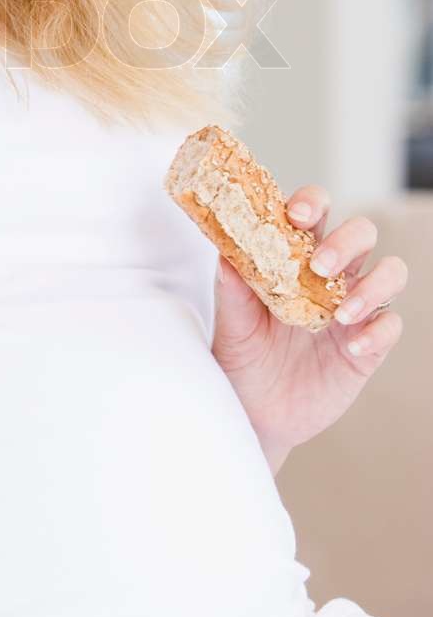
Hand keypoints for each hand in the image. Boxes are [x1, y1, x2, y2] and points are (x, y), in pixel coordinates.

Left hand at [211, 185, 406, 458]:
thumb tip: (225, 252)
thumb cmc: (240, 357)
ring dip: (373, 284)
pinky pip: (390, 326)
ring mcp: (353, 309)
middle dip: (346, 241)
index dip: (312, 203)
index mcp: (294, 257)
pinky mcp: (367, 346)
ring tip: (340, 313)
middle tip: (319, 266)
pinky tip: (352, 346)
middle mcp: (330, 277)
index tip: (296, 216)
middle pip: (361, 233)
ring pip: (390, 272)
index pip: (315, 211)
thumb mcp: (230, 323)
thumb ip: (232, 289)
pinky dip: (378, 331)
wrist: (253, 413)